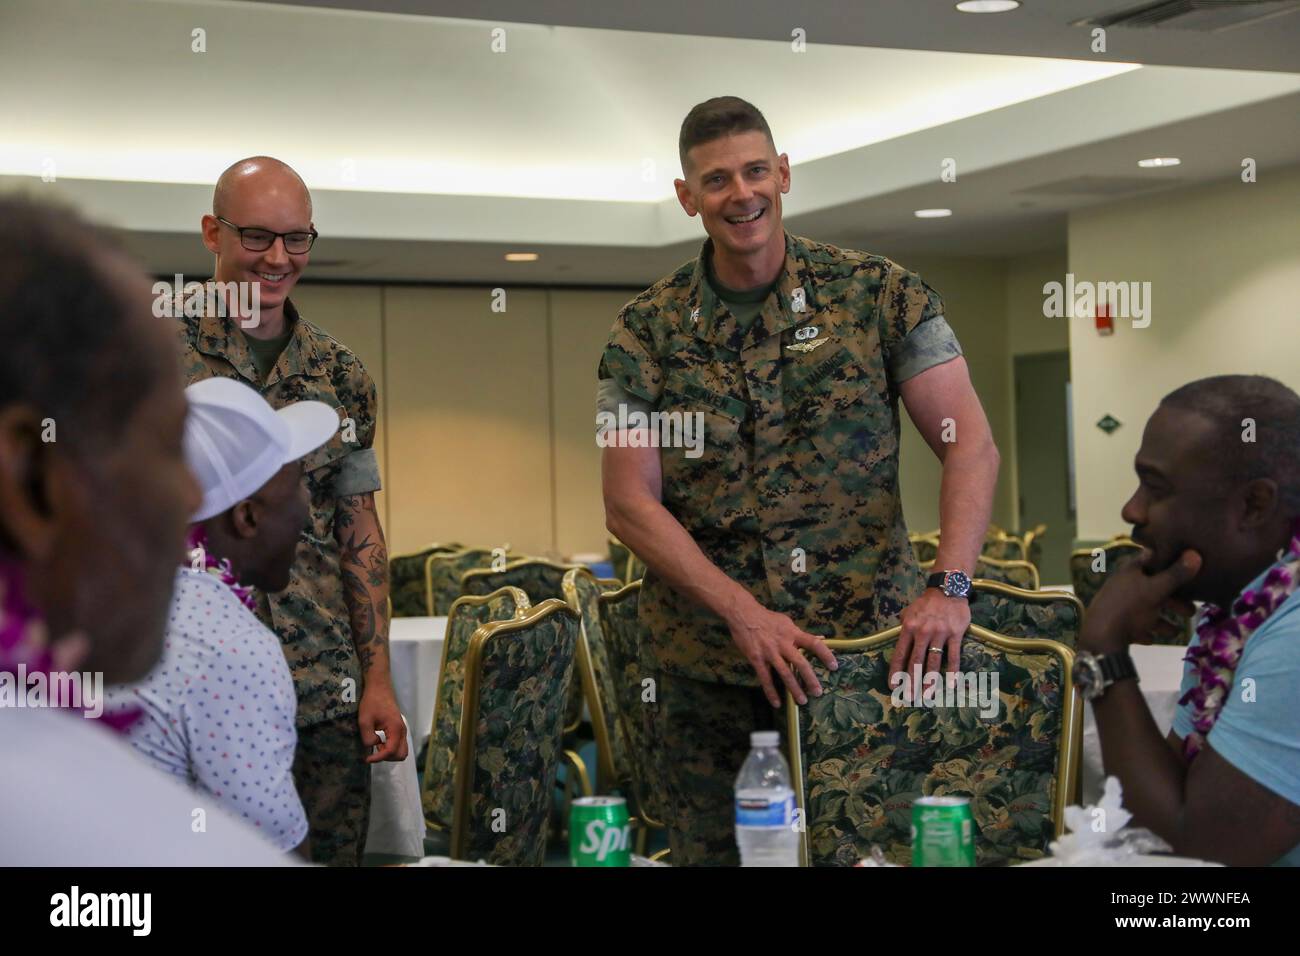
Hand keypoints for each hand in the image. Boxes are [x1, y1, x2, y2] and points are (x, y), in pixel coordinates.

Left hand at [358, 684, 408, 762]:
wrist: (379, 687)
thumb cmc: (372, 702)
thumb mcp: (365, 720)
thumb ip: (368, 737)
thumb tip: (373, 746)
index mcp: (395, 729)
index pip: (391, 751)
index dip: (379, 758)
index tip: (367, 759)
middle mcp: (402, 731)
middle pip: (401, 754)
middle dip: (387, 758)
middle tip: (374, 753)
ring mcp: (402, 729)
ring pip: (401, 750)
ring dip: (389, 753)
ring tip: (376, 746)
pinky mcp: (399, 728)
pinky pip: (399, 744)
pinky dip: (390, 748)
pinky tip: (379, 741)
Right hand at [725, 597, 837, 707]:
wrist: (743, 614)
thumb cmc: (767, 618)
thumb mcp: (786, 622)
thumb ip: (801, 634)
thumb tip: (821, 640)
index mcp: (793, 633)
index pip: (813, 643)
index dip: (825, 654)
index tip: (834, 666)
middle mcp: (783, 643)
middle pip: (800, 663)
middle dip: (810, 679)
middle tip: (818, 692)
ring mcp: (770, 652)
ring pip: (785, 673)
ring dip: (794, 688)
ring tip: (801, 701)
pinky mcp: (757, 659)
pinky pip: (765, 678)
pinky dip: (771, 692)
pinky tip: (777, 703)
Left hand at [890, 588, 970, 702]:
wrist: (948, 589)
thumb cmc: (926, 603)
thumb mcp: (909, 611)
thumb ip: (903, 626)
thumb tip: (898, 639)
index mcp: (908, 628)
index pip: (900, 654)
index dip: (896, 671)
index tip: (893, 685)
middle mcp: (922, 632)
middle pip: (915, 661)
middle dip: (911, 681)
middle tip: (909, 697)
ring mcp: (939, 633)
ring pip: (933, 662)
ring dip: (929, 681)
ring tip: (926, 696)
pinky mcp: (955, 634)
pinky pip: (953, 656)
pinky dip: (952, 671)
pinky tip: (950, 684)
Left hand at [1080, 548, 1201, 655]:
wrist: (1099, 638)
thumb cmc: (1129, 608)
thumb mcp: (1155, 590)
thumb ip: (1175, 575)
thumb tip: (1195, 554)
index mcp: (1131, 570)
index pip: (1153, 559)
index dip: (1171, 561)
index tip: (1190, 567)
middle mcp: (1125, 584)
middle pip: (1154, 588)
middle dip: (1174, 600)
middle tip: (1191, 611)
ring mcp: (1119, 604)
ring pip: (1146, 609)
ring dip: (1162, 620)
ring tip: (1177, 630)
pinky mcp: (1115, 624)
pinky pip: (1135, 626)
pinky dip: (1145, 631)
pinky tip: (1151, 638)